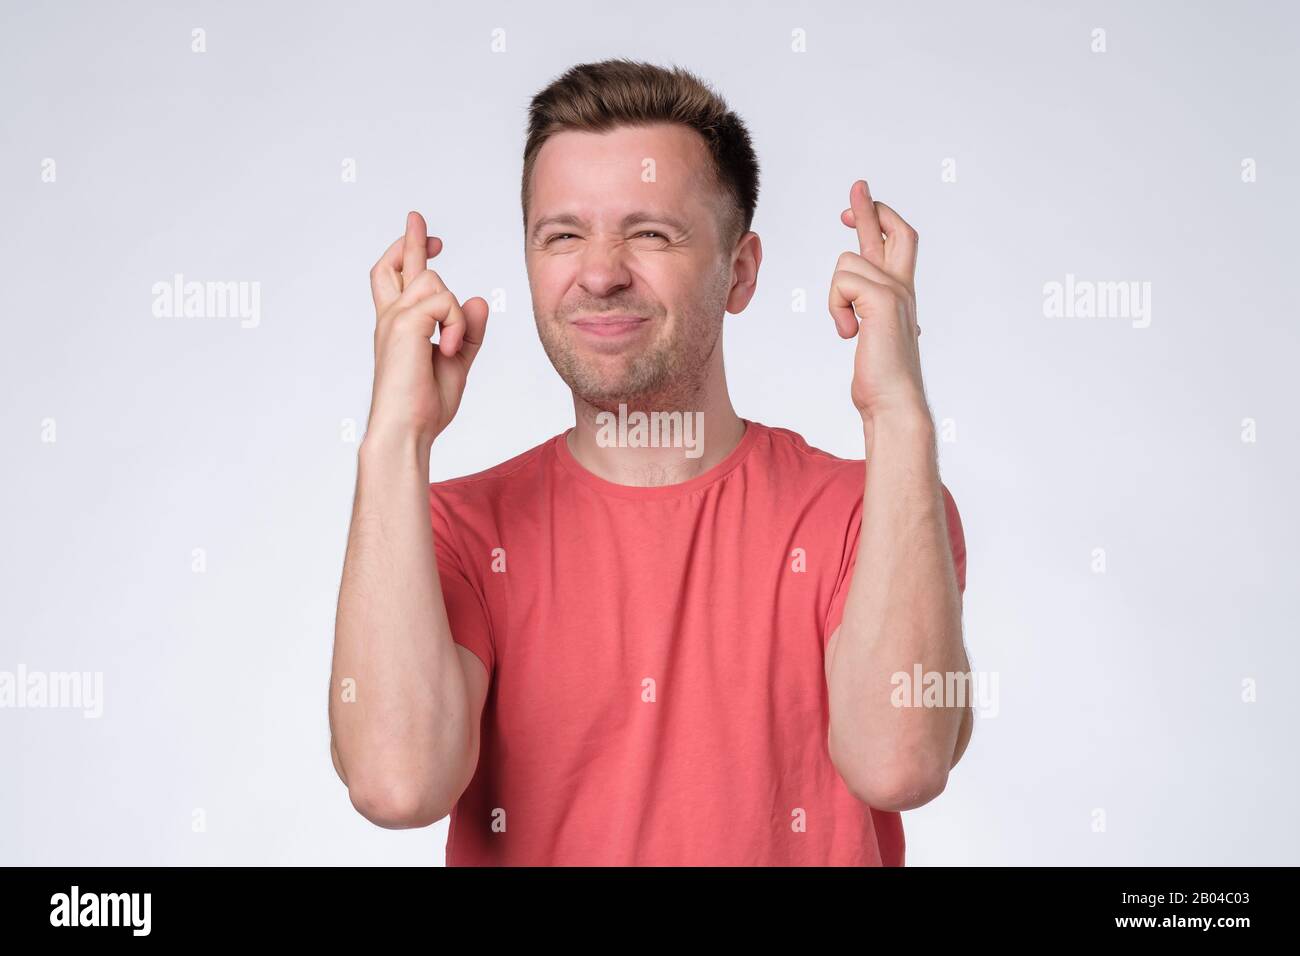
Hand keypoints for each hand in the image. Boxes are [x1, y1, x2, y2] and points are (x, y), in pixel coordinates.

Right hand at [365, 211, 489, 449]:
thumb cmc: (424, 405)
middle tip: (418, 220)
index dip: (407, 253)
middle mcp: (391, 318)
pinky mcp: (404, 323)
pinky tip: (448, 350)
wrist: (407, 428)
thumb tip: (479, 299)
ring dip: (455, 314)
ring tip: (450, 349)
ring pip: (436, 282)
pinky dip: (456, 325)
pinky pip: (446, 302)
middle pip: (399, 266)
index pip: (397, 280)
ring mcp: (395, 317)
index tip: (426, 237)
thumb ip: (469, 331)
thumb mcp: (456, 363)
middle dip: (411, 240)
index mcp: (399, 327)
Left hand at [829, 180, 927, 423]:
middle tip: (857, 186)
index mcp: (901, 295)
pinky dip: (836, 307)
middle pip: (893, 232)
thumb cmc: (881, 379)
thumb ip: (868, 317)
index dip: (878, 223)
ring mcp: (896, 291)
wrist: (894, 402)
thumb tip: (861, 316)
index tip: (855, 210)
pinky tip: (847, 333)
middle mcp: (903, 288)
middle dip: (870, 208)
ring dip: (835, 297)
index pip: (896, 245)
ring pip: (845, 263)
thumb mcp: (873, 339)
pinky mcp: (882, 299)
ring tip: (847, 328)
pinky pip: (841, 282)